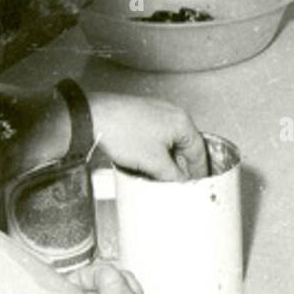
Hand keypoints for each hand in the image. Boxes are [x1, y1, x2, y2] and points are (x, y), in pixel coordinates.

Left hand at [87, 91, 207, 180]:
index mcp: (182, 122)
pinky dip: (155, 149)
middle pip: (185, 145)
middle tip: (177, 182)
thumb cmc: (123, 132)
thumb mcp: (154, 162)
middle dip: (181, 165)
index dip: (199, 170)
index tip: (197, 182)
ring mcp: (157, 111)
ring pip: (169, 141)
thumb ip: (173, 175)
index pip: (199, 151)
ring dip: (167, 158)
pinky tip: (146, 160)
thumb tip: (181, 181)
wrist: (94, 117)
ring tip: (158, 173)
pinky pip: (157, 135)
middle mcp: (172, 113)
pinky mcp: (142, 113)